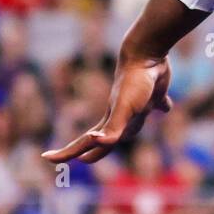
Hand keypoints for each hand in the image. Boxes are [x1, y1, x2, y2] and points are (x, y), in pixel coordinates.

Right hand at [42, 51, 171, 164]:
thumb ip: (115, 127)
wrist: (146, 53)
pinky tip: (165, 108)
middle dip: (95, 150)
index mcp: (111, 119)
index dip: (69, 153)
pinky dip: (161, 107)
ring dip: (125, 132)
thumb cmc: (135, 82)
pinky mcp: (155, 92)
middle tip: (83, 159)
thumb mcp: (125, 108)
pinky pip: (158, 103)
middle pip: (106, 138)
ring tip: (124, 137)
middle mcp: (121, 113)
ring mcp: (138, 102)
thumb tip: (98, 142)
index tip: (47, 158)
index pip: (87, 144)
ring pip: (130, 123)